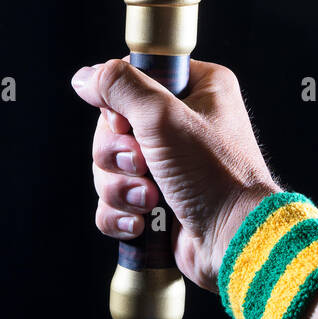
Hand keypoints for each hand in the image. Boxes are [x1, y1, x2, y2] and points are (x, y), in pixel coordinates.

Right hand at [71, 58, 280, 289]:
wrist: (234, 240)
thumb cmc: (213, 174)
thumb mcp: (164, 118)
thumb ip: (120, 87)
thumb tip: (84, 77)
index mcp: (197, 89)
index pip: (133, 79)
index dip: (117, 105)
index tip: (125, 124)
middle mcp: (183, 123)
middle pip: (113, 126)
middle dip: (119, 155)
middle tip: (143, 166)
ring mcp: (169, 165)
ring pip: (110, 166)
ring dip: (121, 187)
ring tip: (150, 200)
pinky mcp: (156, 202)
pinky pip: (113, 201)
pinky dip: (121, 213)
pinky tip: (142, 223)